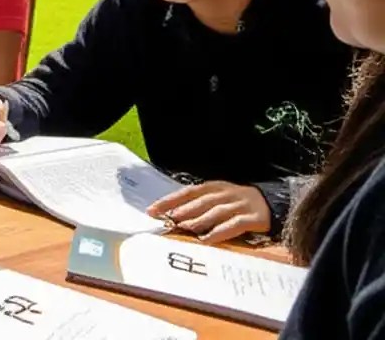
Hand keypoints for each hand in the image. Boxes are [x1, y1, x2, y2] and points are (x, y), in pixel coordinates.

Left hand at [147, 181, 271, 243]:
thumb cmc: (238, 204)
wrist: (275, 204)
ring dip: (198, 221)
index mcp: (215, 187)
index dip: (169, 200)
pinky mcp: (254, 218)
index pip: (188, 192)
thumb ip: (199, 205)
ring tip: (184, 229)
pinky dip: (219, 232)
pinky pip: (234, 225)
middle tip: (167, 221)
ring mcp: (241, 205)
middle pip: (201, 201)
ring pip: (216, 212)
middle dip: (182, 211)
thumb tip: (172, 216)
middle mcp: (226, 194)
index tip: (151, 210)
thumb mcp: (219, 198)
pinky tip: (207, 240)